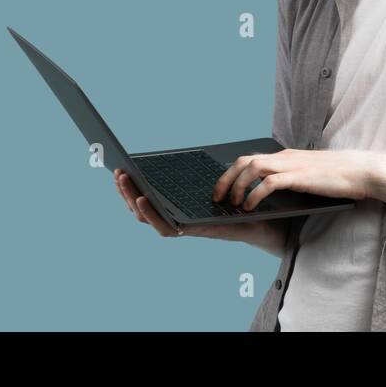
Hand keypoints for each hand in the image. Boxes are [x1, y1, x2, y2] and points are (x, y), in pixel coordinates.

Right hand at [112, 168, 285, 252]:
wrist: (270, 221)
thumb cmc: (246, 202)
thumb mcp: (219, 181)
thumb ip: (201, 173)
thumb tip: (181, 154)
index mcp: (182, 206)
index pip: (150, 197)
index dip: (132, 186)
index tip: (119, 167)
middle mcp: (180, 217)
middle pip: (143, 208)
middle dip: (125, 191)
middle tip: (115, 171)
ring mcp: (186, 226)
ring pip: (149, 218)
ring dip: (132, 201)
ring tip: (124, 181)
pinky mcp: (195, 232)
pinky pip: (167, 228)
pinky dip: (152, 215)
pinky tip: (144, 198)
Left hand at [212, 148, 377, 211]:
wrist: (362, 170)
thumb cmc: (340, 176)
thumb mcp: (309, 174)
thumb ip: (292, 177)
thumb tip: (275, 188)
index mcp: (285, 156)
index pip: (249, 158)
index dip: (231, 173)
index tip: (221, 189)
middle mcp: (284, 157)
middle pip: (243, 160)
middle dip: (226, 178)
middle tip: (217, 197)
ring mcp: (292, 165)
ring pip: (252, 167)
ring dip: (238, 186)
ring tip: (233, 203)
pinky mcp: (300, 177)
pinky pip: (269, 183)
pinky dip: (255, 194)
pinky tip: (251, 207)